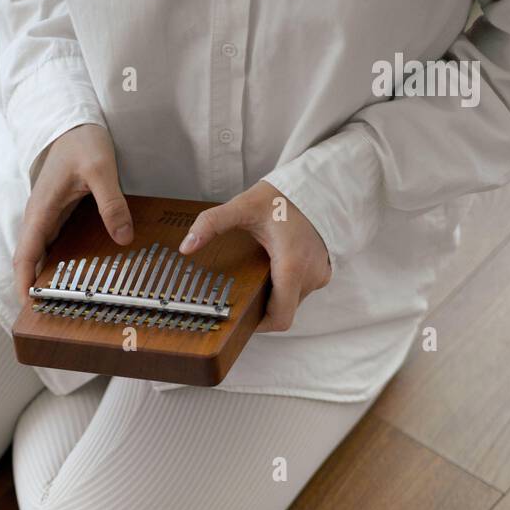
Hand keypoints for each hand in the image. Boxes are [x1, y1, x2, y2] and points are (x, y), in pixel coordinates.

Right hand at [14, 123, 133, 303]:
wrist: (74, 121)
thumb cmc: (82, 141)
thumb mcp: (101, 170)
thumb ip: (111, 204)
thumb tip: (123, 238)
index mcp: (41, 210)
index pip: (26, 254)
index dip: (24, 282)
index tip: (28, 305)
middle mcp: (39, 218)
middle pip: (30, 261)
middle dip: (34, 288)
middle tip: (49, 315)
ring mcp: (47, 217)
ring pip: (41, 256)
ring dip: (46, 278)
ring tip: (61, 304)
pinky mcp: (57, 215)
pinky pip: (53, 246)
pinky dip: (57, 264)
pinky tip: (74, 277)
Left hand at [178, 180, 330, 332]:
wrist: (319, 183)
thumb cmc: (283, 196)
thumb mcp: (244, 206)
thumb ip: (211, 224)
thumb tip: (185, 247)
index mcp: (292, 266)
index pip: (279, 318)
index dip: (259, 326)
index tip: (241, 320)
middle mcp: (310, 275)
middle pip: (282, 310)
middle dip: (261, 308)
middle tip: (240, 296)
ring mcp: (319, 274)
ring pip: (292, 302)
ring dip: (273, 297)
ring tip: (255, 279)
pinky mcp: (323, 270)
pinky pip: (301, 290)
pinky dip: (285, 287)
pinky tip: (271, 271)